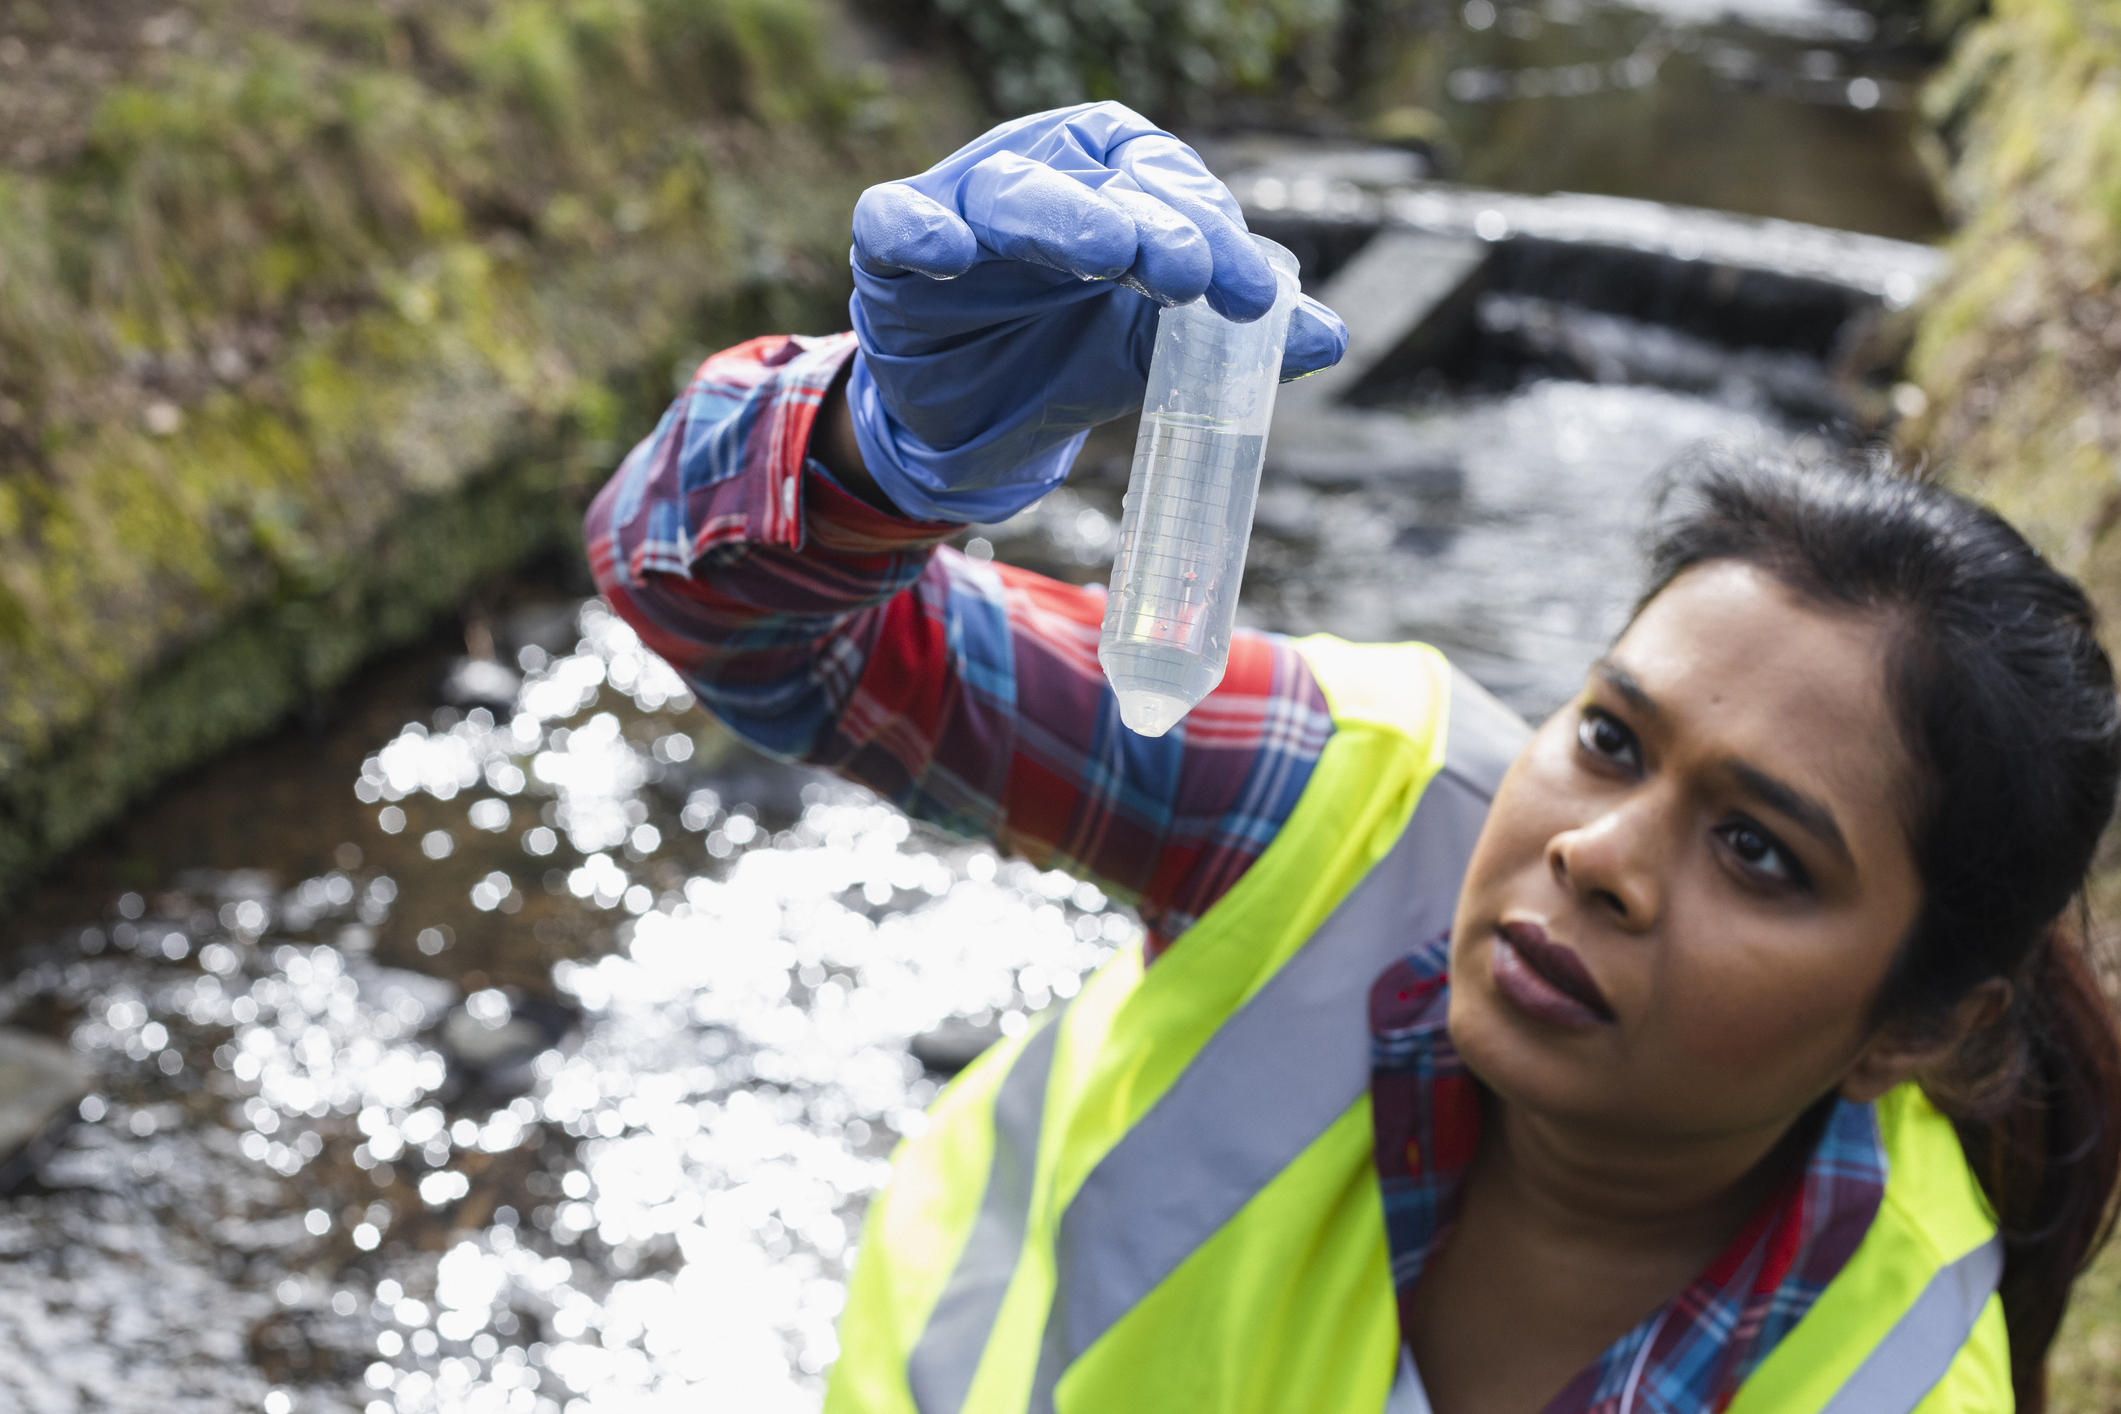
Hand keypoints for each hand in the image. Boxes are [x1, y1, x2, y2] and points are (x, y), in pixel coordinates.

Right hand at [843, 102, 1346, 521]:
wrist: (977, 419)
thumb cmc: (1073, 351)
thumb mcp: (1160, 352)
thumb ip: (1238, 339)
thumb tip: (1331, 337)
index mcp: (1116, 180)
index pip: (1170, 188)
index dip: (1215, 237)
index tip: (1254, 299)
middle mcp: (1045, 173)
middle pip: (1097, 181)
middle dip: (1147, 223)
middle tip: (1185, 272)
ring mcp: (964, 206)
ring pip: (1008, 192)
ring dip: (1058, 218)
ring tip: (1102, 252)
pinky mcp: (891, 251)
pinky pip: (894, 221)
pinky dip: (917, 229)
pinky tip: (945, 252)